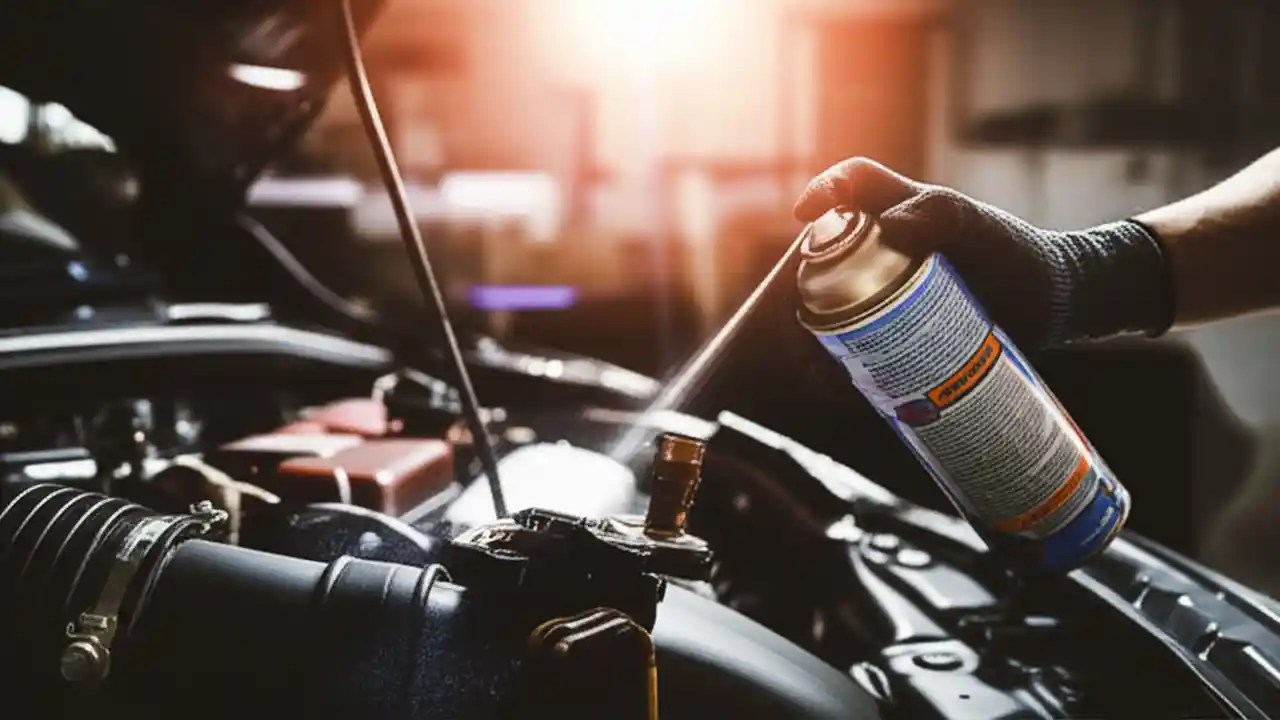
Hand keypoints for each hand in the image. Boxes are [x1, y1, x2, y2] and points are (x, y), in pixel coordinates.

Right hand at [794, 158, 1169, 347]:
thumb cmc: (1018, 254)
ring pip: (834, 315)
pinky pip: (864, 351)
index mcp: (900, 212)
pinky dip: (848, 373)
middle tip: (803, 324)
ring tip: (821, 372)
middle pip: (823, 264)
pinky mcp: (905, 332)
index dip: (823, 190)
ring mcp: (893, 293)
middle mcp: (887, 252)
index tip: (804, 215)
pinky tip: (846, 392)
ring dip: (816, 345)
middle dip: (801, 298)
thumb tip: (886, 226)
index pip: (853, 185)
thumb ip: (939, 216)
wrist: (1058, 305)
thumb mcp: (979, 229)